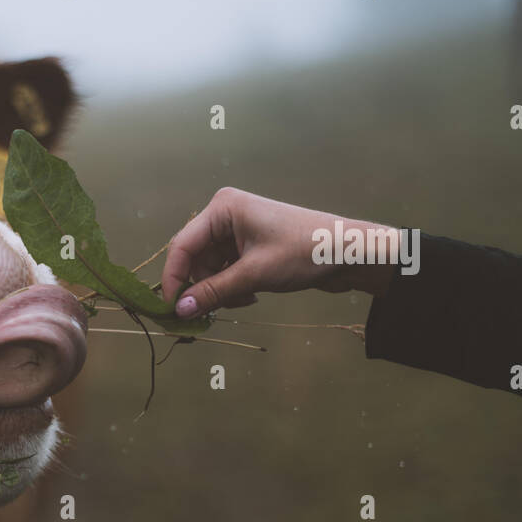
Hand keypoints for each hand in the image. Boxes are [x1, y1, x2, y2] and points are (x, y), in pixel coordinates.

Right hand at [160, 187, 395, 317]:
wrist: (349, 252)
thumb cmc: (305, 252)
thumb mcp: (255, 275)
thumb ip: (214, 292)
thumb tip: (180, 311)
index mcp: (223, 208)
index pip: (182, 246)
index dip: (174, 279)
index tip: (171, 309)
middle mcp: (225, 215)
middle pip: (194, 258)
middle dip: (202, 287)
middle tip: (208, 313)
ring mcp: (237, 229)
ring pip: (209, 268)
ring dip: (220, 290)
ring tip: (244, 299)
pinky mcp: (248, 245)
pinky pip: (224, 270)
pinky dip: (231, 287)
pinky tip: (251, 295)